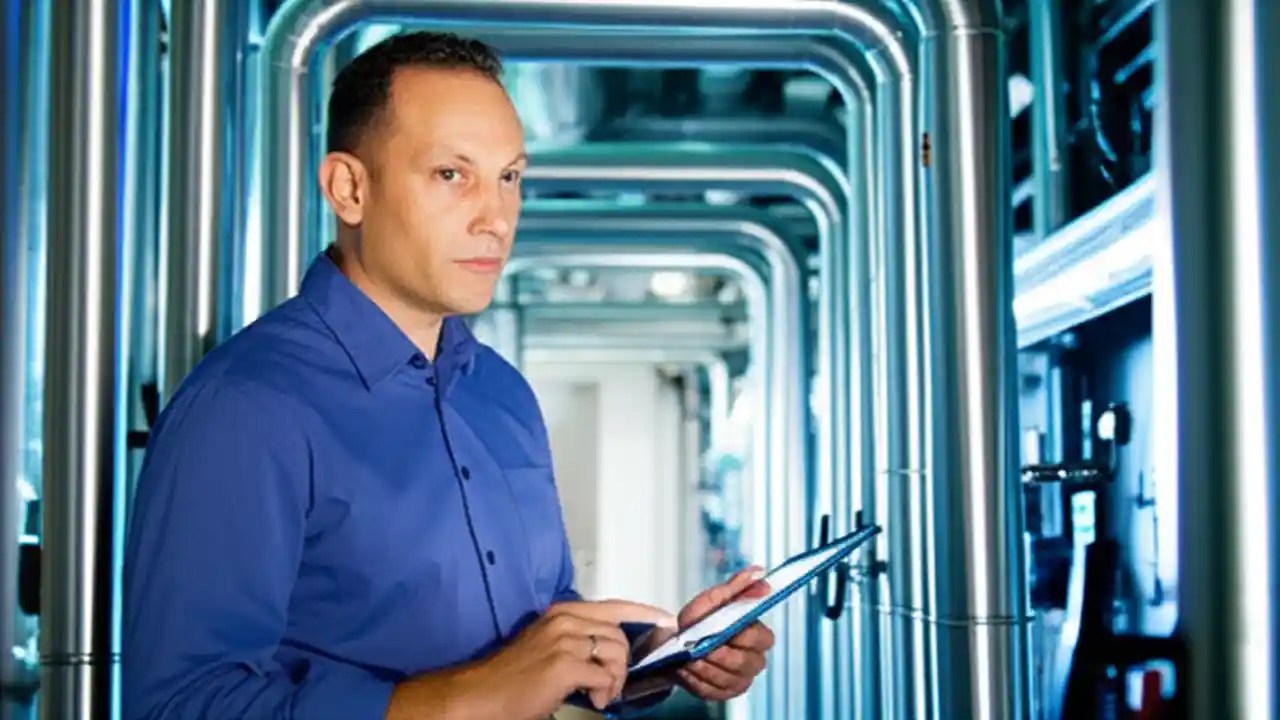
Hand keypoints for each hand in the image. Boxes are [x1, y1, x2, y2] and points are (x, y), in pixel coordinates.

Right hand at [475, 600, 673, 718]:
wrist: (484, 694)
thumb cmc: (513, 675)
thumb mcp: (548, 644)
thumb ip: (578, 640)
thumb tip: (611, 654)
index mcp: (562, 611)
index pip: (615, 606)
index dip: (645, 613)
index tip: (665, 621)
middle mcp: (566, 620)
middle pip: (619, 634)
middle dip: (624, 662)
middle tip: (613, 684)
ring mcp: (566, 640)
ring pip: (616, 654)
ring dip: (616, 679)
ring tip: (602, 694)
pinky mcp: (566, 665)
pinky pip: (605, 677)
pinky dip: (606, 693)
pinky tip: (595, 702)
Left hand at [674, 566, 775, 701]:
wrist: (680, 640)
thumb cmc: (702, 618)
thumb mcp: (715, 598)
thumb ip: (736, 586)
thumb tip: (759, 572)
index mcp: (759, 637)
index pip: (760, 639)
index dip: (741, 635)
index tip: (720, 628)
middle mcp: (754, 661)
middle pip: (742, 662)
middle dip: (718, 654)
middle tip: (697, 646)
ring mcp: (739, 680)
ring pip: (724, 678)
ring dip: (703, 666)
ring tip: (686, 657)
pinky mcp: (721, 694)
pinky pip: (710, 690)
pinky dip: (695, 679)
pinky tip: (684, 668)